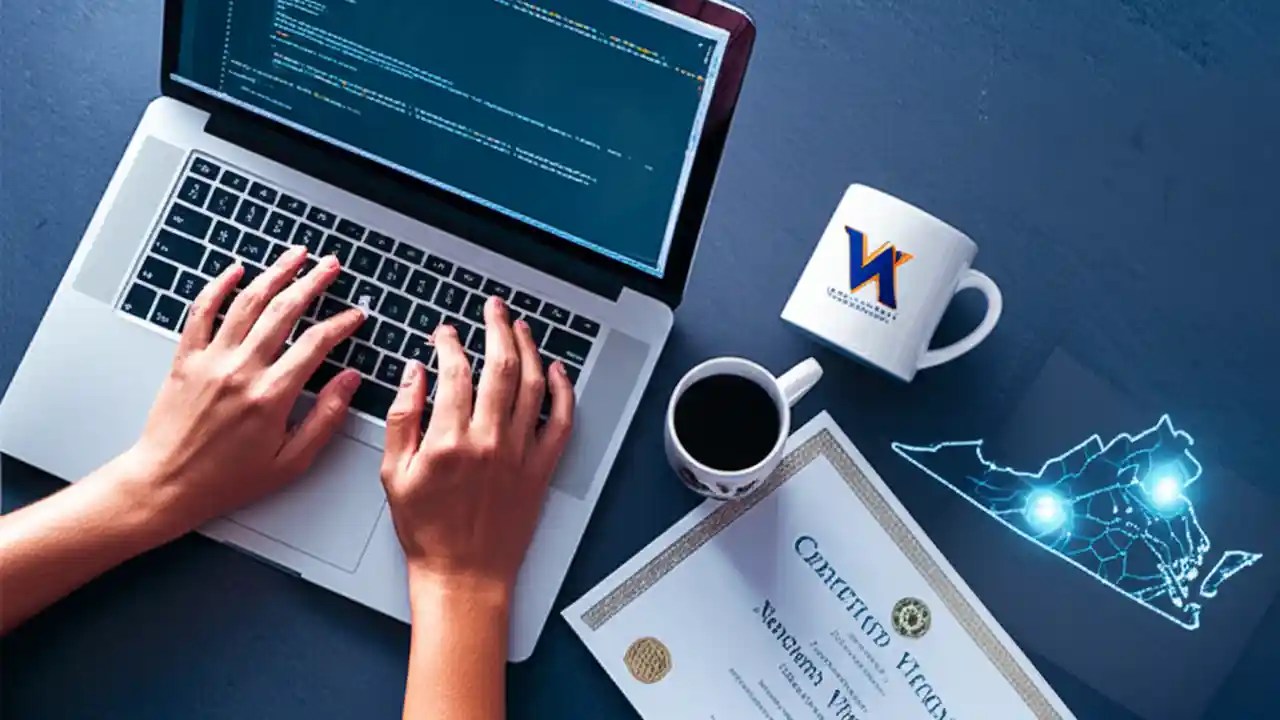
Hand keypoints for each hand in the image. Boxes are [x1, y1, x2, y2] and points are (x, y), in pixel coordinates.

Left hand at [124, 246, 364, 534]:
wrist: (166, 484)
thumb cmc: (227, 480)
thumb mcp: (291, 461)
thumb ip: (326, 418)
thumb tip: (350, 382)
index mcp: (271, 396)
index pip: (317, 343)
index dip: (343, 323)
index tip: (356, 315)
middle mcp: (242, 370)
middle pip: (285, 310)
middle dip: (314, 282)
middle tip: (331, 266)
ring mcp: (211, 360)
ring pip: (248, 302)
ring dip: (275, 273)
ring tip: (296, 255)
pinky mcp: (186, 359)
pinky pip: (202, 311)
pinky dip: (218, 286)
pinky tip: (235, 270)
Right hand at [380, 297, 574, 601]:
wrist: (463, 575)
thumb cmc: (427, 531)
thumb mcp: (394, 474)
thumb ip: (403, 418)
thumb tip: (413, 375)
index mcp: (449, 441)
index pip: (454, 372)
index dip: (450, 343)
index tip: (445, 333)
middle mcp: (489, 442)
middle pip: (501, 367)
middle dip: (497, 328)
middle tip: (493, 309)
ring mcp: (520, 454)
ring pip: (533, 386)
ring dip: (530, 349)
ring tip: (521, 327)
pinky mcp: (541, 470)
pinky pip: (561, 422)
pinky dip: (564, 392)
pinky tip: (558, 371)